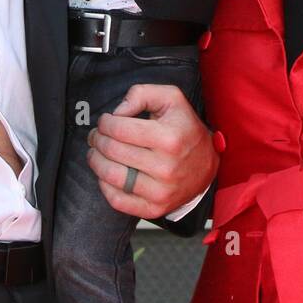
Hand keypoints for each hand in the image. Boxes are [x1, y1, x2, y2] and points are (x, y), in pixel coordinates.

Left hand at [86, 82, 217, 219]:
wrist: (206, 165)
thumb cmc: (185, 128)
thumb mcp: (171, 98)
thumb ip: (141, 94)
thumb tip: (117, 112)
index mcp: (169, 138)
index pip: (119, 129)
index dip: (105, 123)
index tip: (105, 121)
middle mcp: (166, 167)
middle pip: (113, 151)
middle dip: (98, 140)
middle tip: (97, 136)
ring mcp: (160, 191)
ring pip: (111, 176)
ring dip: (95, 162)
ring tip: (96, 152)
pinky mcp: (155, 208)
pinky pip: (117, 200)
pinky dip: (104, 186)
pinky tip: (106, 173)